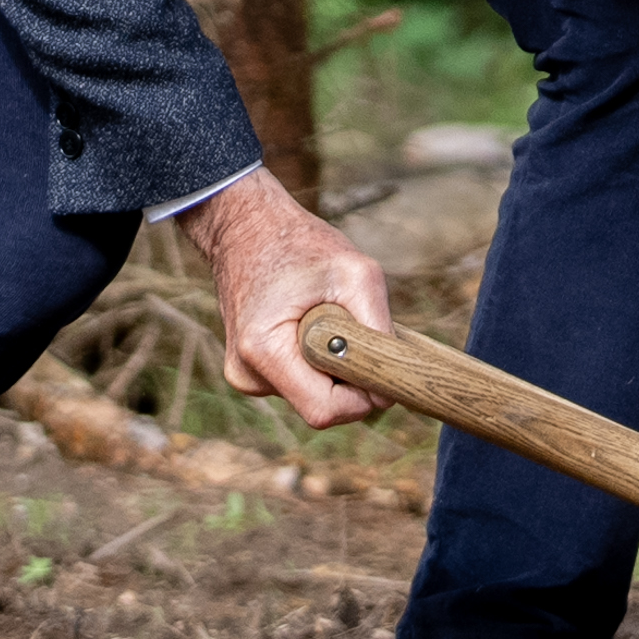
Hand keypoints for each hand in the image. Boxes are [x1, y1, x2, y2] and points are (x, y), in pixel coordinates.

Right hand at [180, 170, 394, 429]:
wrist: (247, 228)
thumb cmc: (301, 245)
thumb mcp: (356, 274)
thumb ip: (377, 330)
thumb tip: (391, 384)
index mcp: (263, 351)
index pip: (324, 410)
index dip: (362, 399)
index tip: (382, 368)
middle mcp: (247, 375)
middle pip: (320, 407)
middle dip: (351, 382)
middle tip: (361, 333)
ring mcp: (246, 377)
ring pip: (313, 396)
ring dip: (336, 370)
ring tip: (331, 320)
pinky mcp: (253, 372)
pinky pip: (301, 383)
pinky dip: (320, 364)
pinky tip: (316, 328)